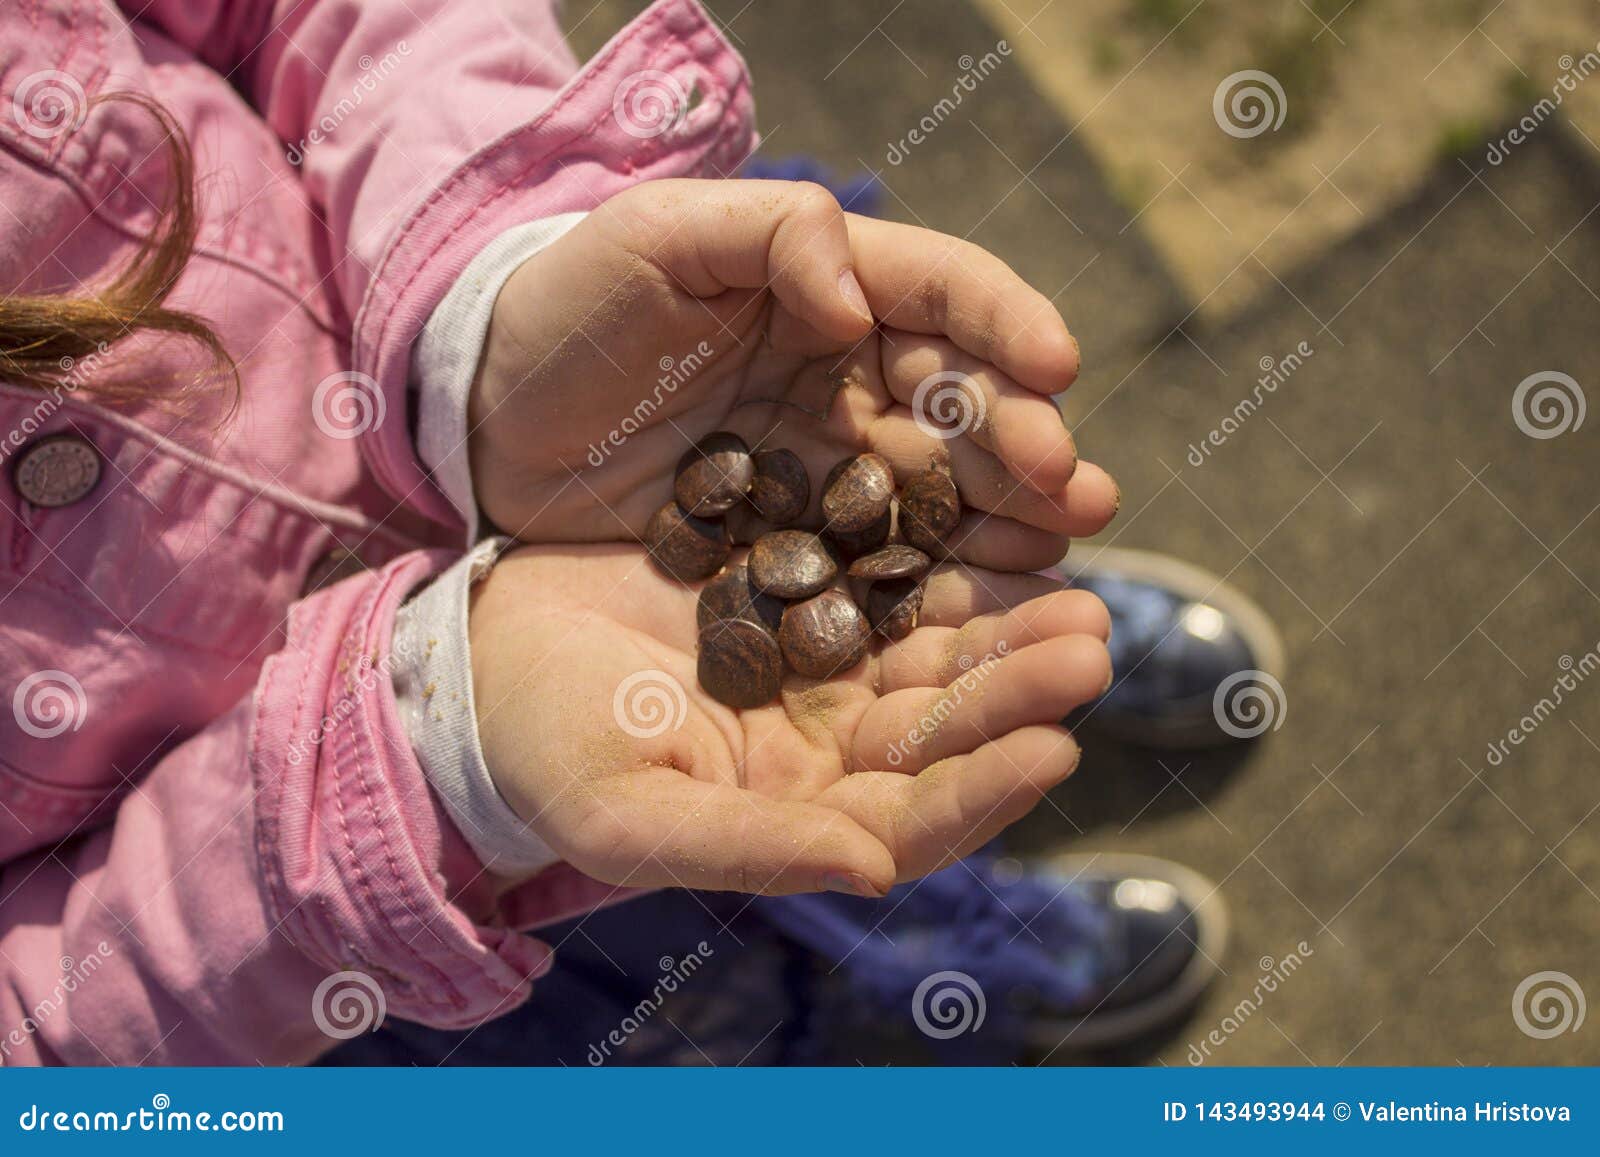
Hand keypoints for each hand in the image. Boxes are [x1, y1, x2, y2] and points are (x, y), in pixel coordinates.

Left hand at [469, 179, 1116, 572]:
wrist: (488, 419)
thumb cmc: (571, 309)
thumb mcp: (656, 239)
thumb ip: (768, 235)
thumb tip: (854, 297)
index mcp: (833, 290)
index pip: (943, 292)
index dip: (1004, 324)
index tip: (1055, 365)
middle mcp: (854, 378)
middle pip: (962, 402)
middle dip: (1026, 440)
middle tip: (1073, 485)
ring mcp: (832, 468)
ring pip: (943, 487)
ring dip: (1010, 515)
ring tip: (1060, 545)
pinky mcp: (801, 544)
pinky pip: (884, 559)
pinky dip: (941, 579)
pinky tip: (990, 600)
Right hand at [470, 544, 1112, 894]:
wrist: (485, 663)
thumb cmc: (544, 759)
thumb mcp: (630, 815)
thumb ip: (754, 847)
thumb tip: (876, 868)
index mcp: (803, 816)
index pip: (917, 817)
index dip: (985, 790)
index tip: (1056, 750)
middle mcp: (832, 749)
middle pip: (949, 728)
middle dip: (1020, 691)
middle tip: (1092, 642)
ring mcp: (826, 667)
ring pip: (937, 653)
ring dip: (1005, 627)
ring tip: (1076, 590)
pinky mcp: (808, 588)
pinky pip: (892, 574)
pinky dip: (942, 556)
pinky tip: (987, 521)